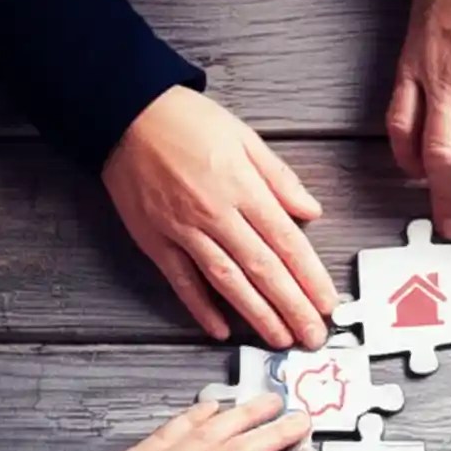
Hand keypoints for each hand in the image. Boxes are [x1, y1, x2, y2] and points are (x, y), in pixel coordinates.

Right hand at [103, 86, 336, 348]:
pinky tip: (220, 330)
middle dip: (291, 306)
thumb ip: (280, 179)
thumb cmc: (187, 121)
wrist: (122, 112)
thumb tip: (311, 211)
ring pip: (227, 281)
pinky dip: (200, 308)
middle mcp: (215, 213)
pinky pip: (181, 281)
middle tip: (312, 336)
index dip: (309, 277)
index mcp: (243, 187)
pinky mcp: (155, 240)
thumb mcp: (245, 137)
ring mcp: (183, 230)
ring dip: (256, 314)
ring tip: (280, 338)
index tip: (327, 303)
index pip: (286, 242)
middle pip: (262, 268)